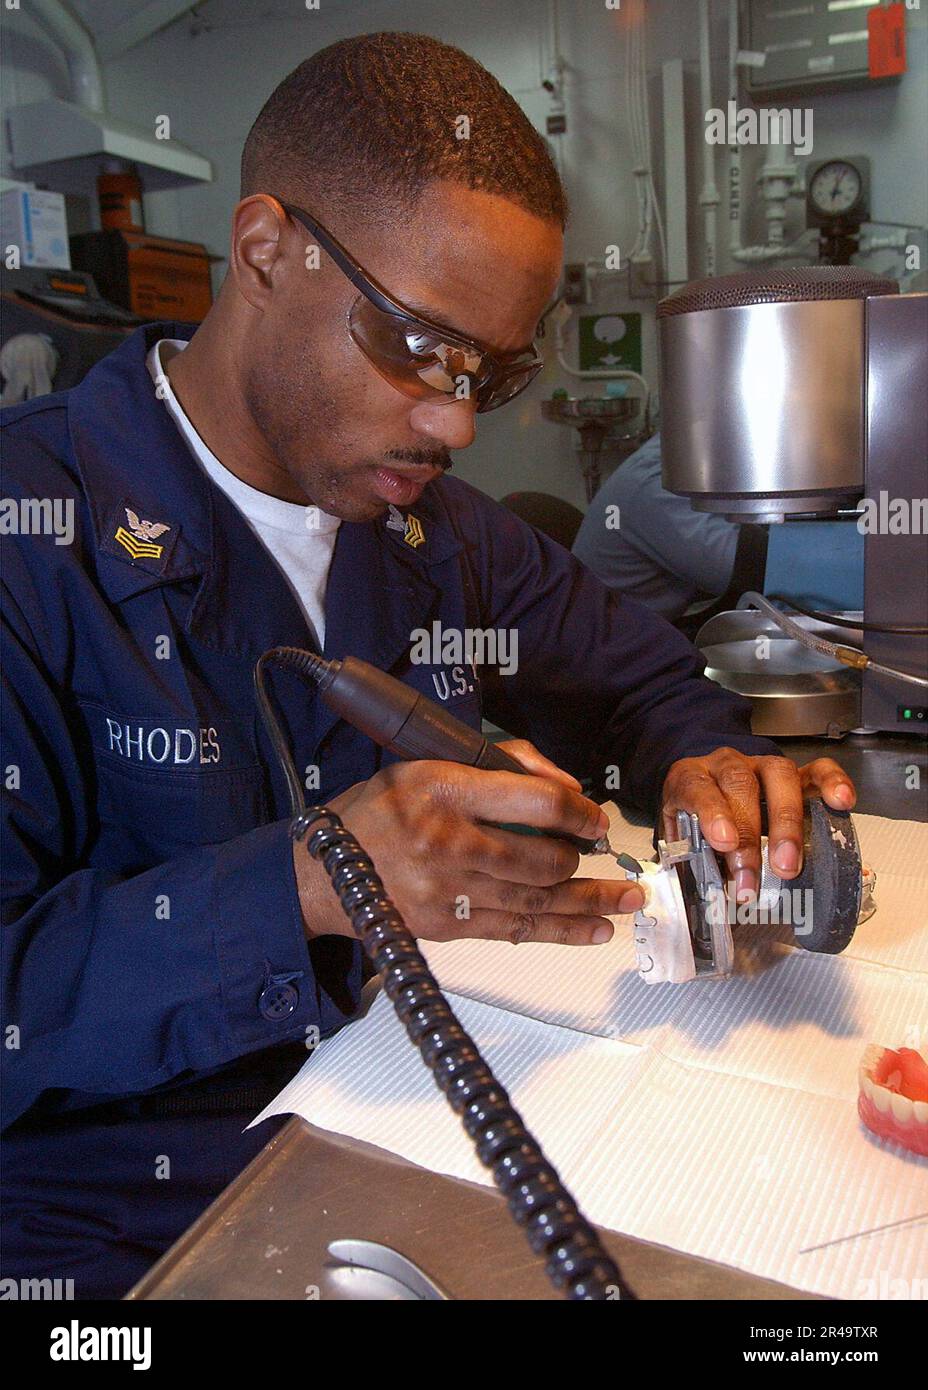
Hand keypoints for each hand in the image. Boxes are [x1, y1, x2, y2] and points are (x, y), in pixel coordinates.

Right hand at [292, 739, 643, 945]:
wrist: (325, 868)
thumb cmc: (382, 808)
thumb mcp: (430, 763)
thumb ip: (502, 764)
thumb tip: (566, 789)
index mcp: (445, 789)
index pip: (536, 802)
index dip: (579, 812)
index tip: (594, 819)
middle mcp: (449, 842)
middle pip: (543, 858)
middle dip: (584, 859)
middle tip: (606, 856)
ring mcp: (449, 891)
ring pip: (538, 900)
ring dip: (591, 902)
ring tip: (629, 899)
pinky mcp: (448, 927)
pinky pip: (517, 930)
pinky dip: (562, 931)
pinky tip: (596, 930)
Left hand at [660, 750, 855, 900]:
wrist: (707, 792)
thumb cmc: (696, 819)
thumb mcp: (683, 837)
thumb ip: (693, 857)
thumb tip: (712, 894)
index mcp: (691, 778)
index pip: (699, 788)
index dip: (713, 813)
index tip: (723, 842)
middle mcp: (727, 765)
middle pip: (741, 786)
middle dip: (749, 837)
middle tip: (752, 878)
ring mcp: (762, 765)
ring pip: (779, 775)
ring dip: (786, 822)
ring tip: (788, 864)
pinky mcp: (795, 772)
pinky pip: (817, 768)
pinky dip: (832, 783)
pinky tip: (841, 801)